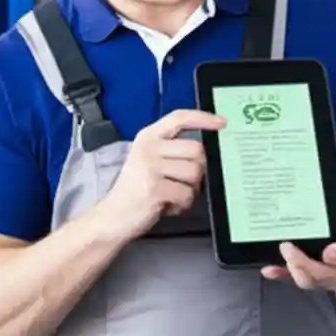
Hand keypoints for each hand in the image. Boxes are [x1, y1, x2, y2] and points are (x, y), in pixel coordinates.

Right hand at [97, 109, 224, 240]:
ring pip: (195, 173)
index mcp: (148, 137)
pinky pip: (187, 194)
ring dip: (191, 190)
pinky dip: (183, 204)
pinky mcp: (154, 188)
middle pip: (196, 150)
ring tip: (173, 195)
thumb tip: (209, 148)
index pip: (179, 118)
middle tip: (184, 182)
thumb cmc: (137, 190)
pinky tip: (168, 205)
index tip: (222, 122)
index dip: (203, 118)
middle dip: (199, 170)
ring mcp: (150, 167)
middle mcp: (148, 147)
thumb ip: (173, 150)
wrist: (112, 217)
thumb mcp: (150, 161)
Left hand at [261, 218, 335, 290]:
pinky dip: (279, 274)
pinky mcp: (309, 277)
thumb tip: (331, 256)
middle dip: (302, 264)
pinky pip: (293, 279)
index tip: (328, 253)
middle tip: (288, 247)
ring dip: (290, 270)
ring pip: (306, 280)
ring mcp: (323, 279)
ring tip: (281, 253)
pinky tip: (267, 270)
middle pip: (319, 276)